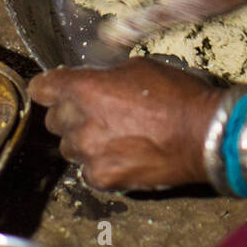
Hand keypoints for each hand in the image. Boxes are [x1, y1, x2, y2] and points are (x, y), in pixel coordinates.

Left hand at [28, 58, 221, 190]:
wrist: (204, 135)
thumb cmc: (177, 97)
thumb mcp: (140, 68)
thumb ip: (107, 77)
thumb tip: (95, 82)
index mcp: (85, 88)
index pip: (41, 88)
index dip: (48, 87)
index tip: (53, 89)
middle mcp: (80, 121)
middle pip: (54, 120)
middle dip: (71, 114)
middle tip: (97, 113)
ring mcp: (89, 153)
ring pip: (69, 147)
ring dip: (84, 141)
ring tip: (113, 137)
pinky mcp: (102, 178)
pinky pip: (87, 171)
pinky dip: (100, 164)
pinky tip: (122, 156)